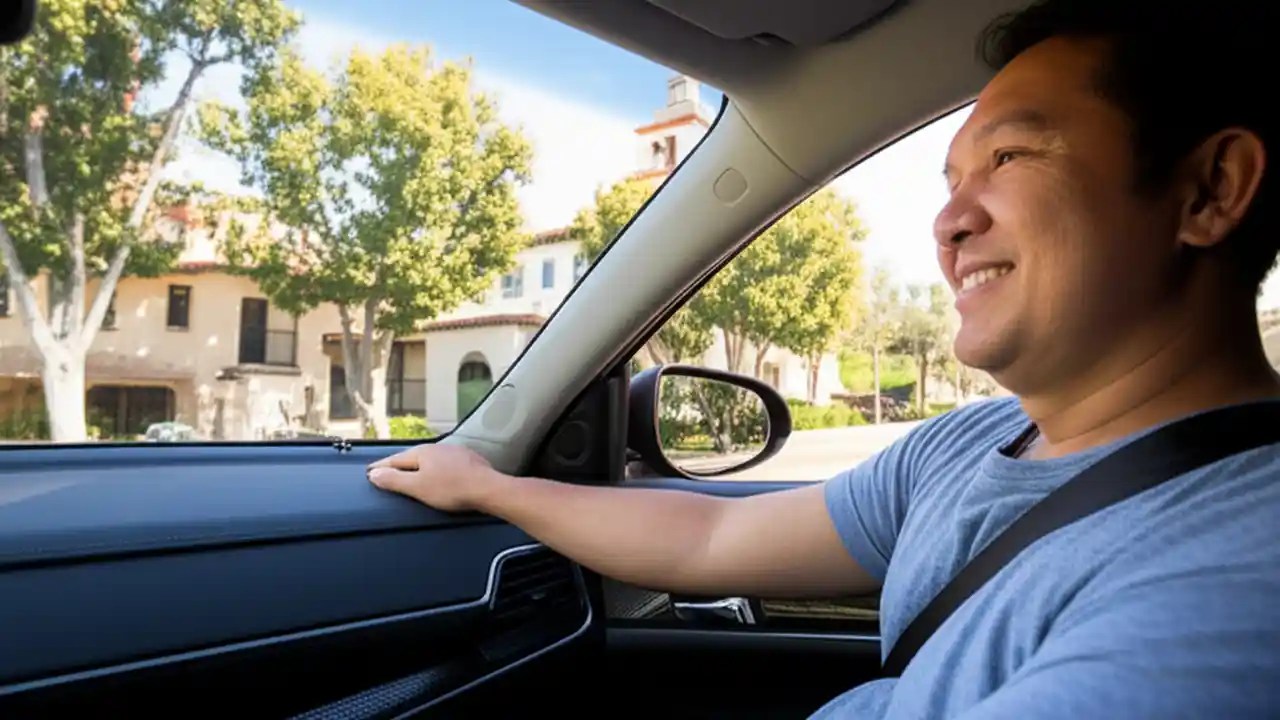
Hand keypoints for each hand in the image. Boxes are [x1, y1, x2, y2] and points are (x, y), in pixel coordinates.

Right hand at [367, 443, 499, 512]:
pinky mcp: (468, 460)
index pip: (395, 459)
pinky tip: (438, 475)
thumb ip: (394, 480)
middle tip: (385, 471)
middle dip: (398, 465)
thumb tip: (374, 474)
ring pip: (430, 459)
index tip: (369, 471)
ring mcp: (454, 452)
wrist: (488, 488)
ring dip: (418, 466)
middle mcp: (438, 447)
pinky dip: (435, 469)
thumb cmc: (452, 489)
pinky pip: (445, 463)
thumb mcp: (417, 487)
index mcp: (422, 452)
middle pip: (412, 457)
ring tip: (409, 473)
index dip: (381, 467)